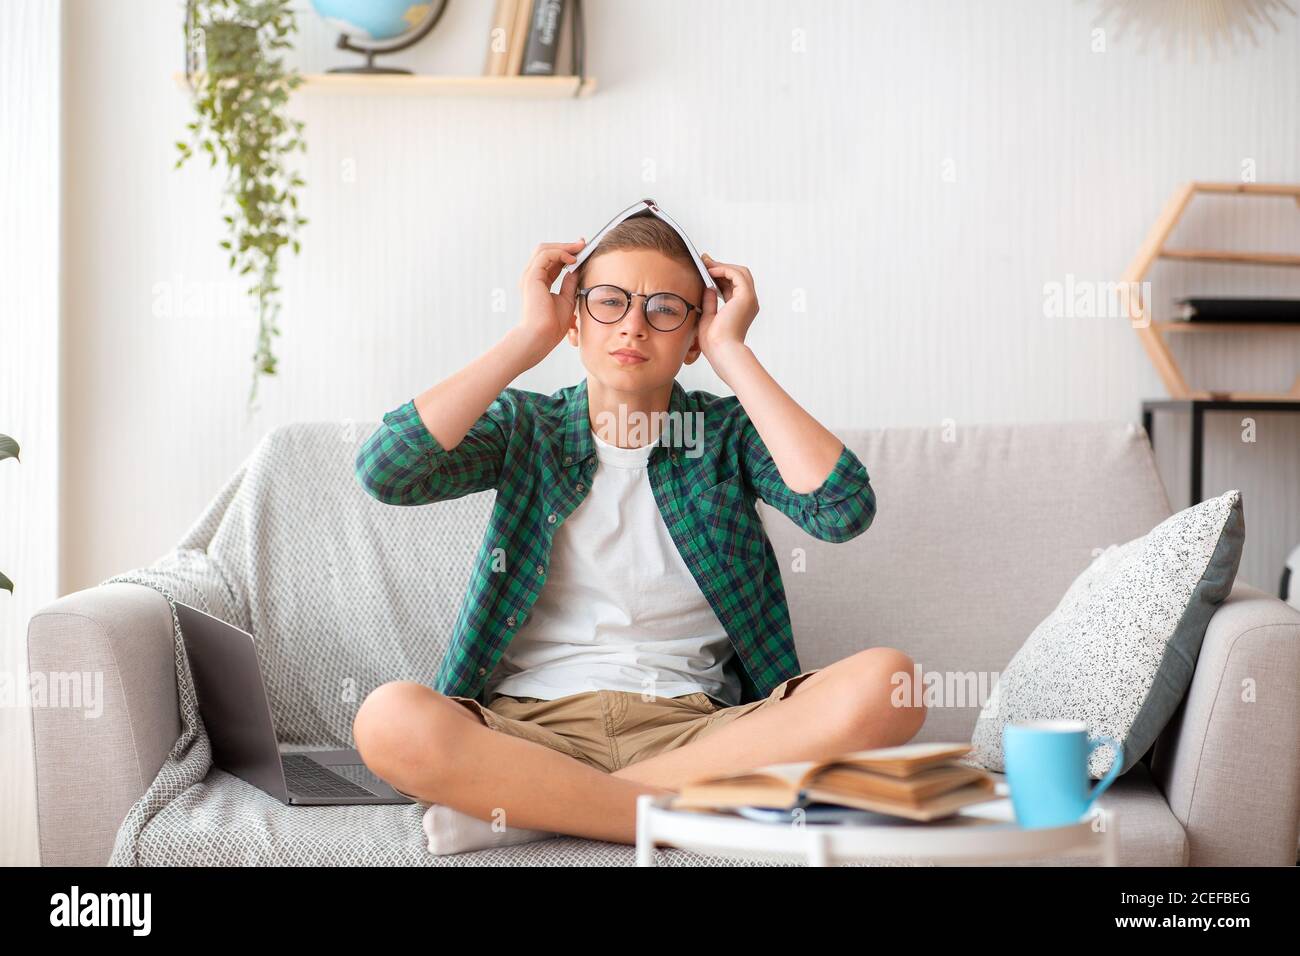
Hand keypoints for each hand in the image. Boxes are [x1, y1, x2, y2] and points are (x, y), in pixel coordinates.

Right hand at [515, 238, 585, 362]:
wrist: (542, 336)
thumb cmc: (552, 325)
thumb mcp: (567, 299)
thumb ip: (570, 283)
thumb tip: (577, 269)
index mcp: (539, 282)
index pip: (552, 260)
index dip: (567, 252)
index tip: (582, 249)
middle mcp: (532, 277)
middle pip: (546, 250)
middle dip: (566, 245)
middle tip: (583, 243)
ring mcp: (530, 276)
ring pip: (544, 249)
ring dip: (564, 246)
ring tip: (580, 248)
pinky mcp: (532, 277)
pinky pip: (546, 255)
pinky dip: (560, 253)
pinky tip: (572, 259)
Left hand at [695, 252, 758, 365]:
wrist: (722, 351)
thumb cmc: (714, 342)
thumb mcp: (708, 317)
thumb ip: (710, 301)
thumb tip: (708, 286)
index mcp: (741, 309)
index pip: (733, 285)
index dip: (719, 275)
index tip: (705, 268)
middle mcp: (748, 303)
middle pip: (739, 276)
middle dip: (721, 266)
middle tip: (704, 261)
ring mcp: (749, 299)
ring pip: (740, 272)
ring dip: (722, 266)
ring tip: (706, 264)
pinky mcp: (746, 297)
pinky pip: (737, 275)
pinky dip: (723, 270)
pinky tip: (710, 271)